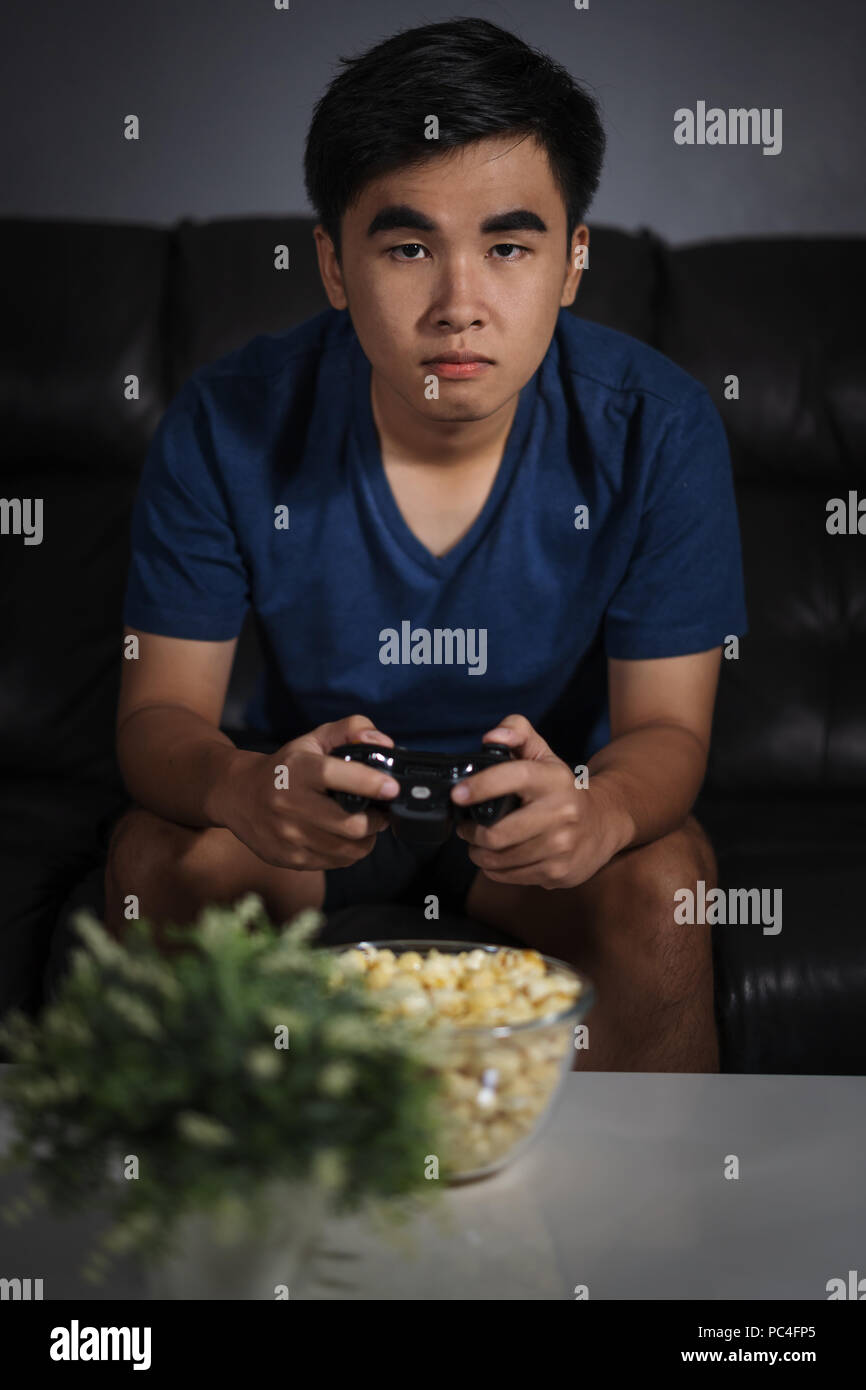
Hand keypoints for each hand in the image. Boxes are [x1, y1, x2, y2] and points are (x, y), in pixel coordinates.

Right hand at [215, 714, 398, 870]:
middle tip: (381, 811)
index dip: (370, 783)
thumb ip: (350, 730)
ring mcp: (288, 835)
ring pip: (348, 849)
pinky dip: (348, 852)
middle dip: (376, 820)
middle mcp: (289, 804)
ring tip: (364, 825)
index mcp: (298, 770)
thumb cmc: (286, 767)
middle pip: (350, 825)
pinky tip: (343, 837)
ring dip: (366, 839)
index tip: (392, 788)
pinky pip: (335, 862)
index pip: (336, 775)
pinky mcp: (289, 858)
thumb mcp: (313, 739)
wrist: (238, 795)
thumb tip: (383, 743)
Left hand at [452, 714, 626, 888]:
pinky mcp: (558, 872)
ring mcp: (561, 846)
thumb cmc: (563, 789)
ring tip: (479, 843)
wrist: (605, 823)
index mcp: (554, 779)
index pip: (515, 776)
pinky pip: (508, 875)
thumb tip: (492, 737)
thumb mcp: (544, 754)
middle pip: (497, 833)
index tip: (458, 794)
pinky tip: (499, 857)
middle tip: (466, 827)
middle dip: (470, 832)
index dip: (482, 785)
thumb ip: (517, 732)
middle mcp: (562, 812)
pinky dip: (495, 868)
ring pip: (498, 858)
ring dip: (479, 852)